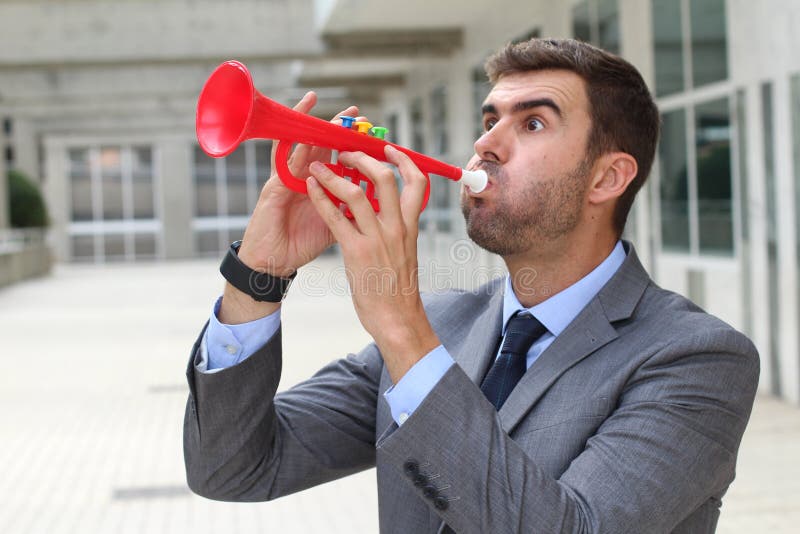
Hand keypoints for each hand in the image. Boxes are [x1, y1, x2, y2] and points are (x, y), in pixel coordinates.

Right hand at [218, 93, 360, 323]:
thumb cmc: (298, 245)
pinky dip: (293, 141)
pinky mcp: (275, 185)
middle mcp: (305, 180)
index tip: (372, 134)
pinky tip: (301, 124)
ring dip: (319, 128)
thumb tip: (376, 208)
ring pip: (305, 147)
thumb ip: (349, 213)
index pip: (339, 161)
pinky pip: (283, 158)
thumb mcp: (333, 228)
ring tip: (336, 115)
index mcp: (320, 188)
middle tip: (357, 115)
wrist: (273, 264)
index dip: (354, 146)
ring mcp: (288, 180)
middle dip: (339, 129)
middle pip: (323, 147)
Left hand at [306, 146, 440, 382]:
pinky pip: (335, 218)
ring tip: (319, 166)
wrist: (396, 318)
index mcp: (409, 226)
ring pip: (355, 193)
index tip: (389, 149)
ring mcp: (376, 239)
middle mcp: (396, 228)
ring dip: (334, 174)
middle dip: (364, 158)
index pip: (416, 182)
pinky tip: (310, 189)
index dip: (403, 160)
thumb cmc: (398, 289)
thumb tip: (390, 215)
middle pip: (385, 178)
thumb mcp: (405, 253)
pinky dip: (321, 198)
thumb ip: (398, 230)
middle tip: (347, 152)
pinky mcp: (356, 252)